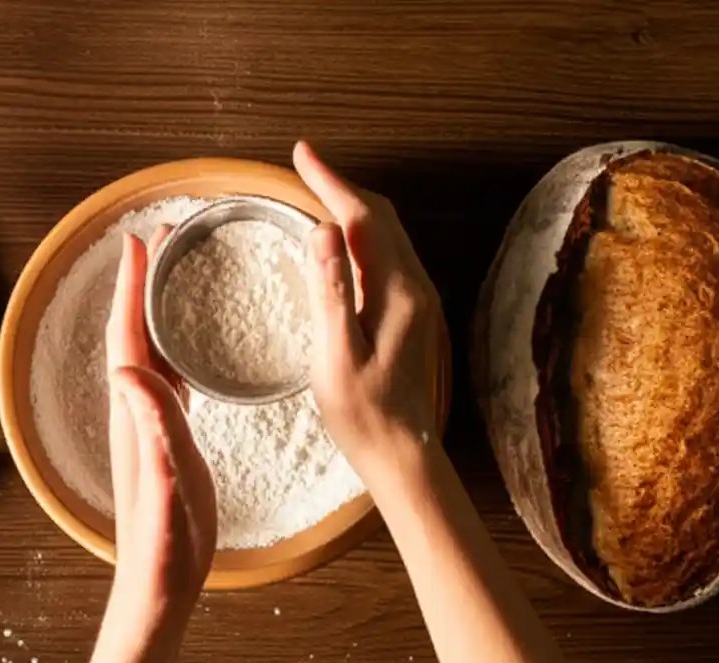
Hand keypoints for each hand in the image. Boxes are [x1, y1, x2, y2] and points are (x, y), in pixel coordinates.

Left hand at [105, 227, 217, 613]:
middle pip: (134, 329)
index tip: (140, 239)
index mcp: (133, 410)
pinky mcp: (165, 436)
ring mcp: (147, 421)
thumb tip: (129, 369)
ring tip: (175, 275)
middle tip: (164, 239)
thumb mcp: (166, 480)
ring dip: (157, 308)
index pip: (126, 333)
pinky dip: (174, 345)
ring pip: (149, 348)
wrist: (161, 579)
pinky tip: (190, 344)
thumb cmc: (166, 537)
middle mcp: (134, 408)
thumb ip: (153, 427)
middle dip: (144, 282)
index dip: (130, 286)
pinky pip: (167, 374)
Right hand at [293, 141, 440, 471]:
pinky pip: (386, 256)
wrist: (403, 453)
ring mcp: (417, 300)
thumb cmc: (364, 413)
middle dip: (341, 185)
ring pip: (386, 234)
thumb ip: (330, 291)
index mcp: (397, 291)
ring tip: (316, 191)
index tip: (301, 153)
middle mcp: (414, 286)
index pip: (362, 217)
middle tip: (304, 165)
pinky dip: (360, 234)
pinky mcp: (411, 314)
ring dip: (352, 207)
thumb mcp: (336, 356)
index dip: (330, 181)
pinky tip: (339, 241)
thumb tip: (321, 230)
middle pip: (380, 216)